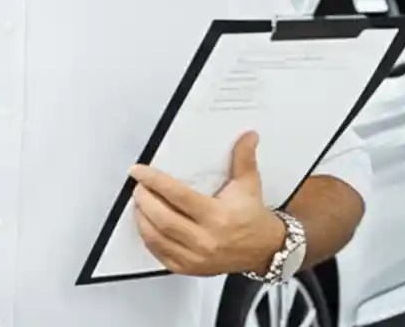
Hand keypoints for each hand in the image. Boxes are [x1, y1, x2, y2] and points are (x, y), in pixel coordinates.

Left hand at [128, 131, 284, 276]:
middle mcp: (206, 239)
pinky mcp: (192, 269)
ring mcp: (197, 257)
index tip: (139, 171)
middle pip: (163, 218)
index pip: (178, 196)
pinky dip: (149, 239)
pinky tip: (146, 225)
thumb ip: (243, 158)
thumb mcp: (249, 184)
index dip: (154, 181)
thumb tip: (248, 135)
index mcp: (218, 217)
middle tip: (138, 186)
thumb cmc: (253, 217)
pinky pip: (161, 255)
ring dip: (142, 218)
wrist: (266, 250)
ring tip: (139, 202)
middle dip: (144, 199)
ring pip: (158, 238)